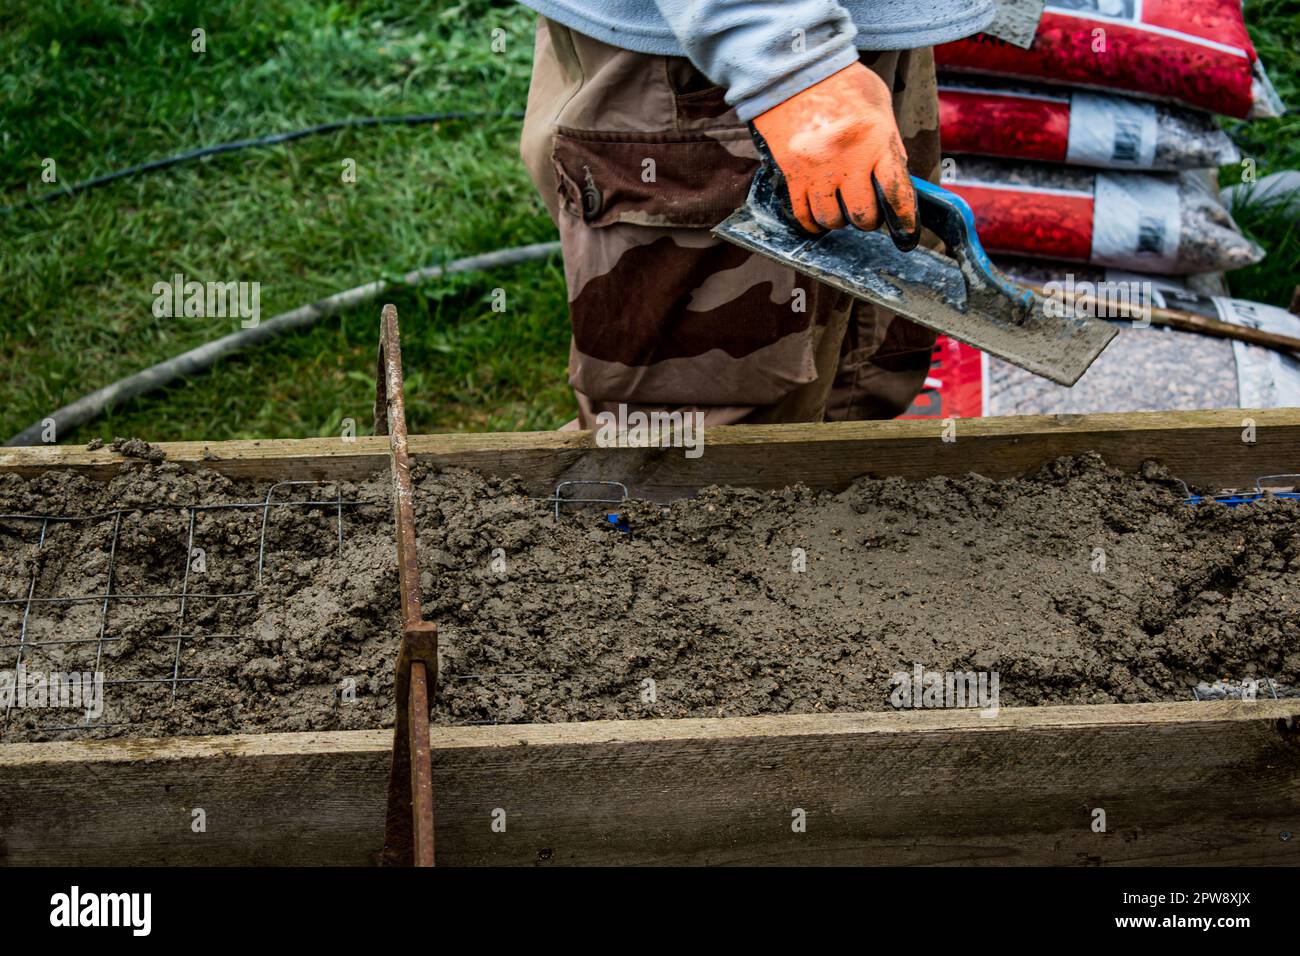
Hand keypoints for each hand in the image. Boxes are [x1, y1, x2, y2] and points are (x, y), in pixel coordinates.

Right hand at [751, 63, 915, 236]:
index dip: (905, 221)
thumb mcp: (879, 107)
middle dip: (869, 219)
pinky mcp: (792, 173)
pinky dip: (812, 222)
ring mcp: (816, 169)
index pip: (896, 194)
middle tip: (868, 213)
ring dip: (839, 220)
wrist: (795, 70)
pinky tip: (818, 218)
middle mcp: (847, 159)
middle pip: (862, 214)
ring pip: (831, 219)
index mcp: (876, 140)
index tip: (907, 234)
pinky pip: (803, 214)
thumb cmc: (842, 85)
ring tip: (841, 209)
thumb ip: (889, 143)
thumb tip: (896, 179)